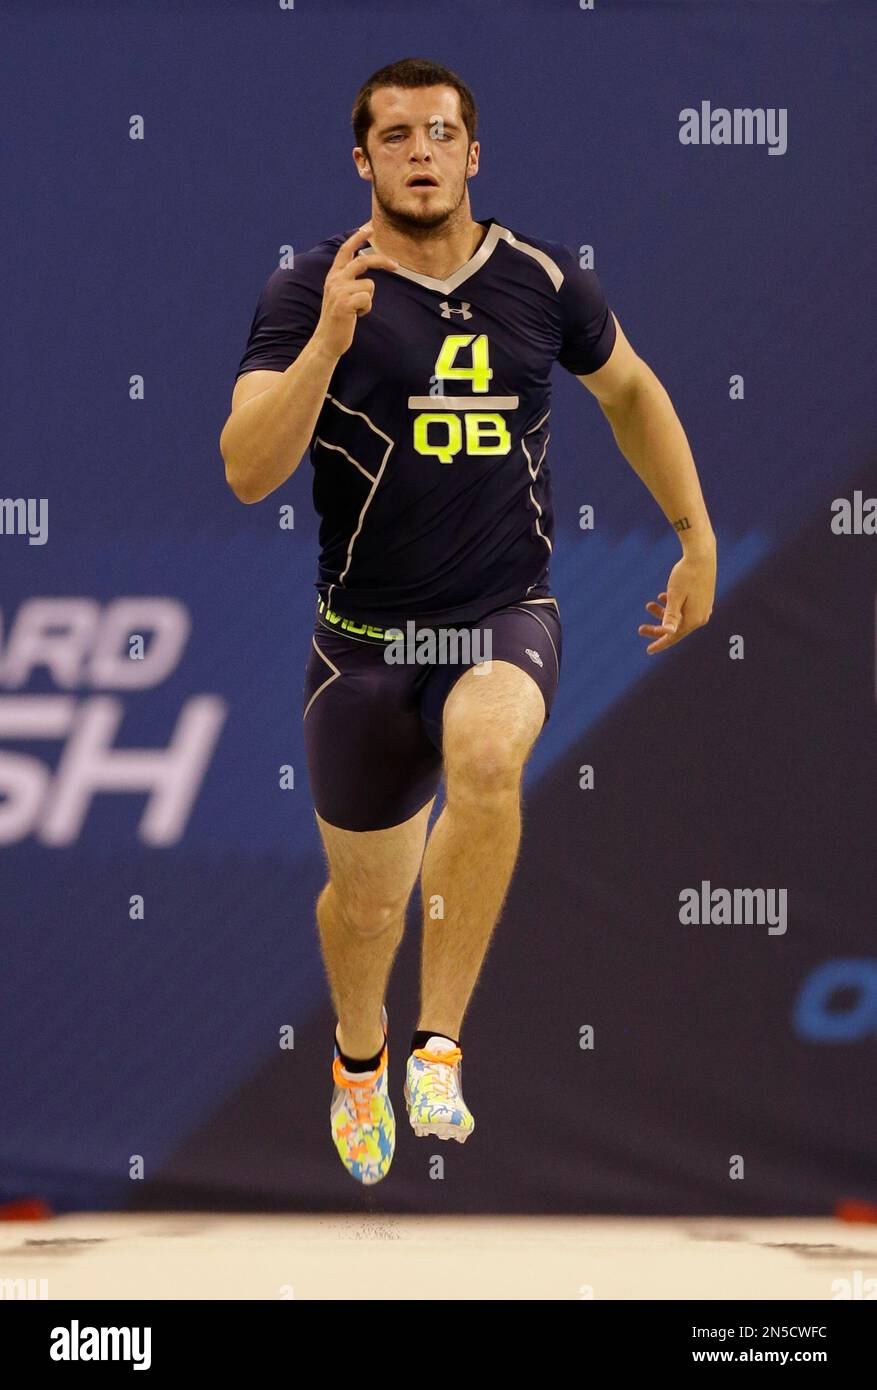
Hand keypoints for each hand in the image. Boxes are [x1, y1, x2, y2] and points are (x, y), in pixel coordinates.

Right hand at [312, 223, 398, 358]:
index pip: (346, 251)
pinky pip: (367, 299)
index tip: (369, 228)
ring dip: (368, 299)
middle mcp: (334, 280)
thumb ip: (349, 281)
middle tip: (396, 265)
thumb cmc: (338, 319)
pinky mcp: (345, 303)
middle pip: (363, 261)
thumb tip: (364, 270)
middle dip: (381, 261)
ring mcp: (339, 290)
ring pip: (369, 285)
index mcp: (333, 276)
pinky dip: (366, 309)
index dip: (357, 238)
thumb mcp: (340, 295)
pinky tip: (356, 316)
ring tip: (357, 310)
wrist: (327, 340)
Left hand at [638, 548, 715, 653]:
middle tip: (640, 629)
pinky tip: (662, 597)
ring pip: (680, 617)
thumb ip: (670, 616)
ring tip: (649, 605)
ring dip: (663, 613)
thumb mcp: (674, 596)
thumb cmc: (686, 575)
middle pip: (676, 629)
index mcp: (694, 619)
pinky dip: (673, 606)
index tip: (648, 650)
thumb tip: (668, 633)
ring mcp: (704, 608)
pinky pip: (686, 609)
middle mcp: (701, 617)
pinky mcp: (704, 599)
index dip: (660, 643)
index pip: (673, 637)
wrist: (701, 555)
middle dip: (658, 629)